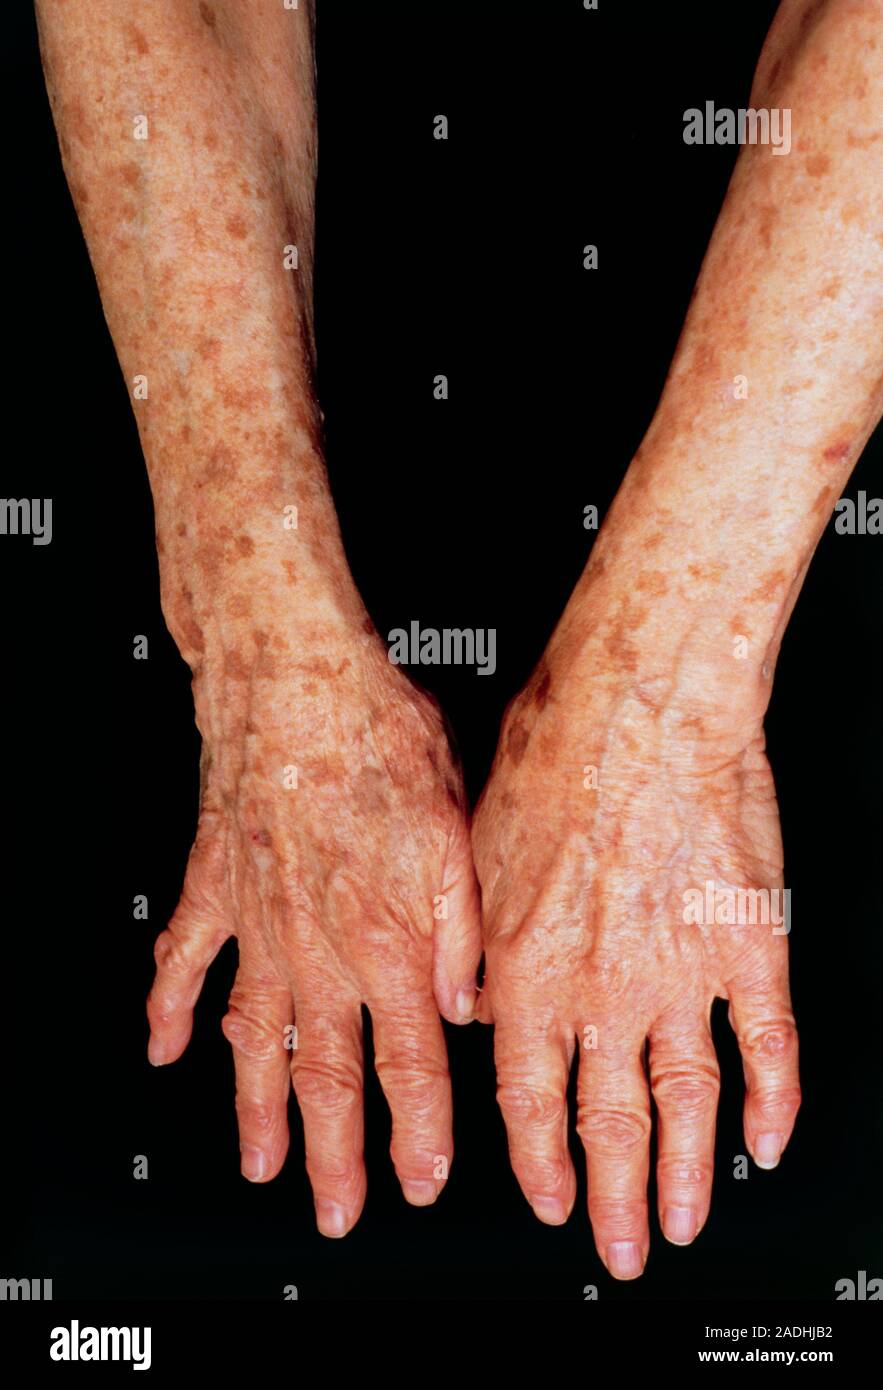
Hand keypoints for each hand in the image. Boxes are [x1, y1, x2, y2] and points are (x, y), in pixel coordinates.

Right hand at [146, 611, 480, 1236]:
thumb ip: (465, 932)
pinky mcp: (215, 887)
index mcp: (390, 937)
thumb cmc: (379, 739)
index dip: (419, 1131)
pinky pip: (186, 962)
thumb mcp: (461, 831)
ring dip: (258, 1107)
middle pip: (329, 1073)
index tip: (421, 1180)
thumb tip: (470, 1004)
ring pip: (256, 1039)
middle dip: (338, 1153)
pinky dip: (170, 1008)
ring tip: (261, 1161)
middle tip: (337, 1209)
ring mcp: (259, 924)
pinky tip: (163, 1046)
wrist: (296, 682)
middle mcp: (320, 946)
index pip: (411, 1062)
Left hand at [472, 609, 800, 1278]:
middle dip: (614, 1197)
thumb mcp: (474, 853)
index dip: (541, 1160)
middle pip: (610, 1120)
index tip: (549, 1199)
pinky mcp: (749, 945)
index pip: (531, 1097)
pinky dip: (773, 1101)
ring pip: (689, 1102)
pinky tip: (770, 1139)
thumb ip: (477, 946)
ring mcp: (682, 973)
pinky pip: (768, 1045)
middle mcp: (604, 987)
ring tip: (688, 1222)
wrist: (639, 702)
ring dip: (690, 1173)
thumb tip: (483, 1003)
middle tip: (624, 1245)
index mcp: (530, 968)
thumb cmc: (553, 753)